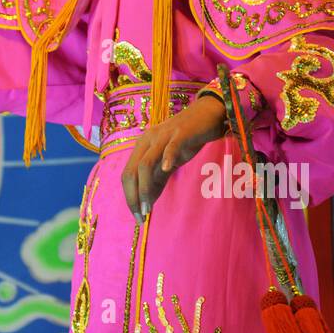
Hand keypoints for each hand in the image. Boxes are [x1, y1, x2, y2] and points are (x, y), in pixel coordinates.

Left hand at [120, 95, 227, 222]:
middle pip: (131, 171)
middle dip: (133, 197)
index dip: (129, 197)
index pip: (127, 175)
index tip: (137, 217)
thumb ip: (158, 179)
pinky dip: (167, 158)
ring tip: (149, 207)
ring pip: (145, 163)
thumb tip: (147, 202)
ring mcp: (162, 136)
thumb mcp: (169, 162)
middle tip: (141, 216)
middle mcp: (147, 140)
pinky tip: (167, 170)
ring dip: (145, 188)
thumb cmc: (186, 140)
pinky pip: (170, 146)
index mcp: (142, 147)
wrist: (206, 115)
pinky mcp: (179, 134)